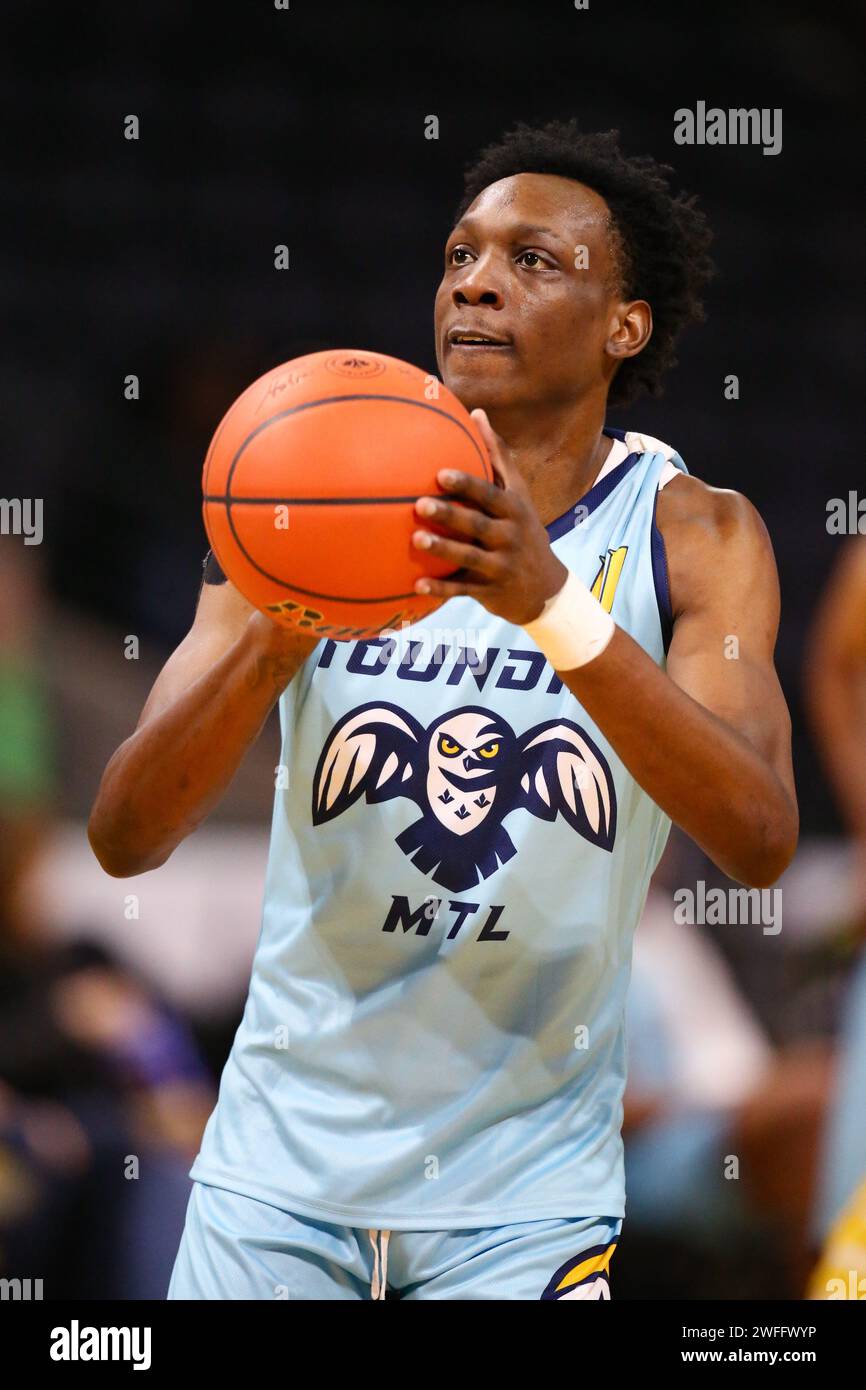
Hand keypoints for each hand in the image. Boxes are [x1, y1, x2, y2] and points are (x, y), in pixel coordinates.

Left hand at [412, 409, 567, 624]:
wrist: (546, 588)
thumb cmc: (523, 529)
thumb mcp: (518, 494)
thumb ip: (498, 456)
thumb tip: (476, 412)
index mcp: (514, 510)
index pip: (490, 494)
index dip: (467, 485)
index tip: (441, 474)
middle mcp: (509, 537)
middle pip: (478, 524)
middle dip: (450, 515)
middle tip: (419, 504)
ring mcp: (500, 566)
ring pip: (468, 557)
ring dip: (443, 550)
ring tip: (415, 540)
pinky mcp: (489, 591)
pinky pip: (462, 590)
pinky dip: (440, 591)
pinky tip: (415, 586)